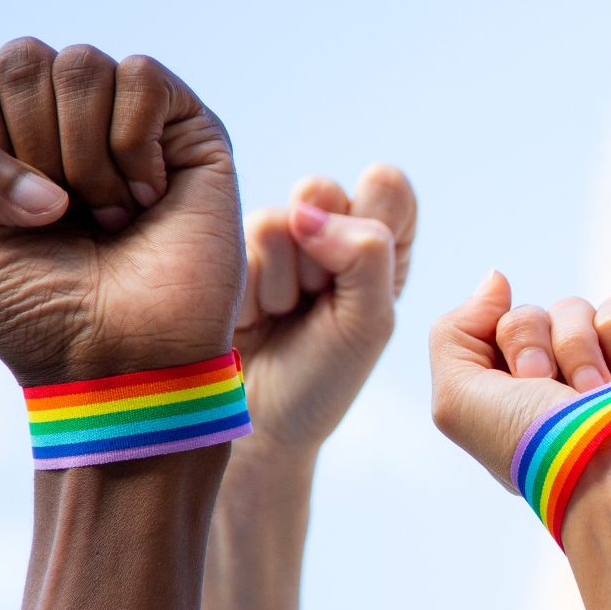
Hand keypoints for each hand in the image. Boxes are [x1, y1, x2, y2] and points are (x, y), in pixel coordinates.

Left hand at [0, 39, 242, 385]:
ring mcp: (129, 122)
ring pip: (80, 65)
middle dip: (32, 143)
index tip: (11, 214)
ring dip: (84, 154)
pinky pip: (141, 77)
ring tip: (108, 215)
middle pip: (22, 58)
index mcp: (3, 142)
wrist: (115, 359)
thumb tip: (39, 173)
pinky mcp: (189, 128)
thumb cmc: (30, 313)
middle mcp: (66, 123)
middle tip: (63, 214)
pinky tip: (147, 198)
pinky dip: (133, 144)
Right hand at [230, 166, 417, 458]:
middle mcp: (323, 227)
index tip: (361, 287)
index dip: (372, 231)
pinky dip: (251, 295)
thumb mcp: (369, 323)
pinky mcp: (225, 251)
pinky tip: (250, 319)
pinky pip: (237, 249)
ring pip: (278, 222)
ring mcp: (271, 235)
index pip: (385, 185)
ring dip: (283, 283)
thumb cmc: (322, 377)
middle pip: (323, 191)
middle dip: (323, 257)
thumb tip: (306, 210)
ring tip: (280, 316)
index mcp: (375, 239)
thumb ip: (365, 254)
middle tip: (316, 303)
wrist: (258, 424)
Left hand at [428, 272, 610, 492]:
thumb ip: (453, 331)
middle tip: (549, 389)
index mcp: (513, 399)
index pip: (490, 332)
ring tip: (597, 394)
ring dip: (576, 350)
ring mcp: (607, 366)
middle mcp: (558, 384)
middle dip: (531, 346)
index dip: (496, 346)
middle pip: (525, 316)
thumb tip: (497, 279)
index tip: (515, 384)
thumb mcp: (457, 399)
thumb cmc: (536, 442)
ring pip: (571, 309)